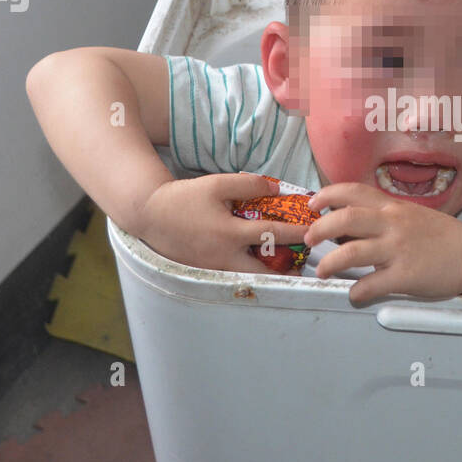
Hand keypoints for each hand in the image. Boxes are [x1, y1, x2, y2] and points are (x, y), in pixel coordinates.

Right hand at [137, 173, 310, 274]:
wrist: (150, 214)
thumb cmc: (184, 198)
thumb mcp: (216, 184)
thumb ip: (248, 185)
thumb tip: (277, 189)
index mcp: (229, 234)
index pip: (272, 234)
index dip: (295, 232)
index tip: (312, 231)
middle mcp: (224, 257)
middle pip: (264, 272)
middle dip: (285, 272)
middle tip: (302, 266)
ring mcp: (214, 268)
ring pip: (249, 277)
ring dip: (267, 273)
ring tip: (285, 267)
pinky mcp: (205, 272)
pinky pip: (233, 275)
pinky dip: (247, 271)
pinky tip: (256, 264)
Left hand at [303, 182, 461, 306]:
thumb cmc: (440, 235)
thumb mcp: (409, 214)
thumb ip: (381, 215)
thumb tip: (347, 223)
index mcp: (392, 207)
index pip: (352, 191)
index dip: (327, 196)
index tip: (313, 205)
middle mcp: (392, 224)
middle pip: (344, 219)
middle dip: (319, 230)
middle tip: (310, 240)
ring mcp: (397, 250)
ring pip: (351, 252)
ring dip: (329, 263)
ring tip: (322, 270)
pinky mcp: (405, 276)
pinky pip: (371, 284)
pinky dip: (356, 292)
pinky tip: (355, 294)